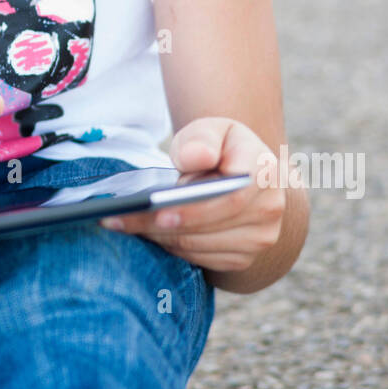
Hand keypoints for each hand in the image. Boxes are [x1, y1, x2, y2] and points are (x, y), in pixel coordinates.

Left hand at [100, 116, 291, 273]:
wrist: (243, 176)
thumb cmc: (220, 149)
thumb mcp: (211, 130)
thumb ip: (200, 139)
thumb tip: (196, 158)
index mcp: (265, 171)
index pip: (233, 196)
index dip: (195, 207)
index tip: (158, 209)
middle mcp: (269, 209)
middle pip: (209, 225)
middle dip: (160, 223)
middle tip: (118, 219)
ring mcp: (259, 239)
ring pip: (199, 245)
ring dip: (158, 237)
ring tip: (122, 223)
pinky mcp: (243, 258)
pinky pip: (199, 259)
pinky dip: (170, 248)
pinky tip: (146, 233)